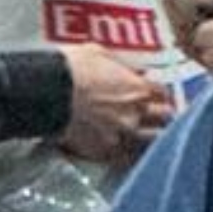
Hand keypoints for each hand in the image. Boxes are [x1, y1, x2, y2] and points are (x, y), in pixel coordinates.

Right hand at [56, 44, 174, 163]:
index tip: (157, 96)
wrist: (47, 92)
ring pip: (151, 142)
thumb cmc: (71, 68)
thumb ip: (122, 65)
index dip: (161, 94)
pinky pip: (126, 159)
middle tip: (156, 116)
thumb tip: (132, 70)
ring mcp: (122, 136)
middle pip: (164, 119)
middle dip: (161, 116)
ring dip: (149, 137)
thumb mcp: (99, 53)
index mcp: (138, 88)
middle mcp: (136, 114)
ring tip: (143, 136)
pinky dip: (128, 155)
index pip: (164, 94)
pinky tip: (124, 151)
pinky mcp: (104, 152)